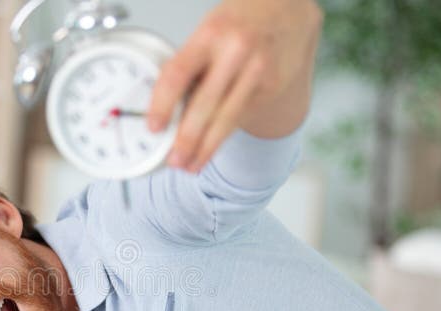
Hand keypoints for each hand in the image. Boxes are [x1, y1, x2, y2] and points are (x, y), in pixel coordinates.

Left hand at [148, 0, 322, 171]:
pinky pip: (241, 118)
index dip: (162, 105)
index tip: (154, 127)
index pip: (178, 74)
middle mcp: (236, 52)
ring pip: (226, 119)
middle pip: (204, 105)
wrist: (287, 8)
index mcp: (210, 34)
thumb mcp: (209, 32)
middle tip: (174, 161)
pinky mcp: (272, 87)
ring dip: (206, 148)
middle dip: (187, 139)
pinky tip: (211, 149)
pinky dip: (223, 137)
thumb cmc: (240, 21)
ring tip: (190, 165)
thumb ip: (190, 63)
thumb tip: (167, 106)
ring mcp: (257, 71)